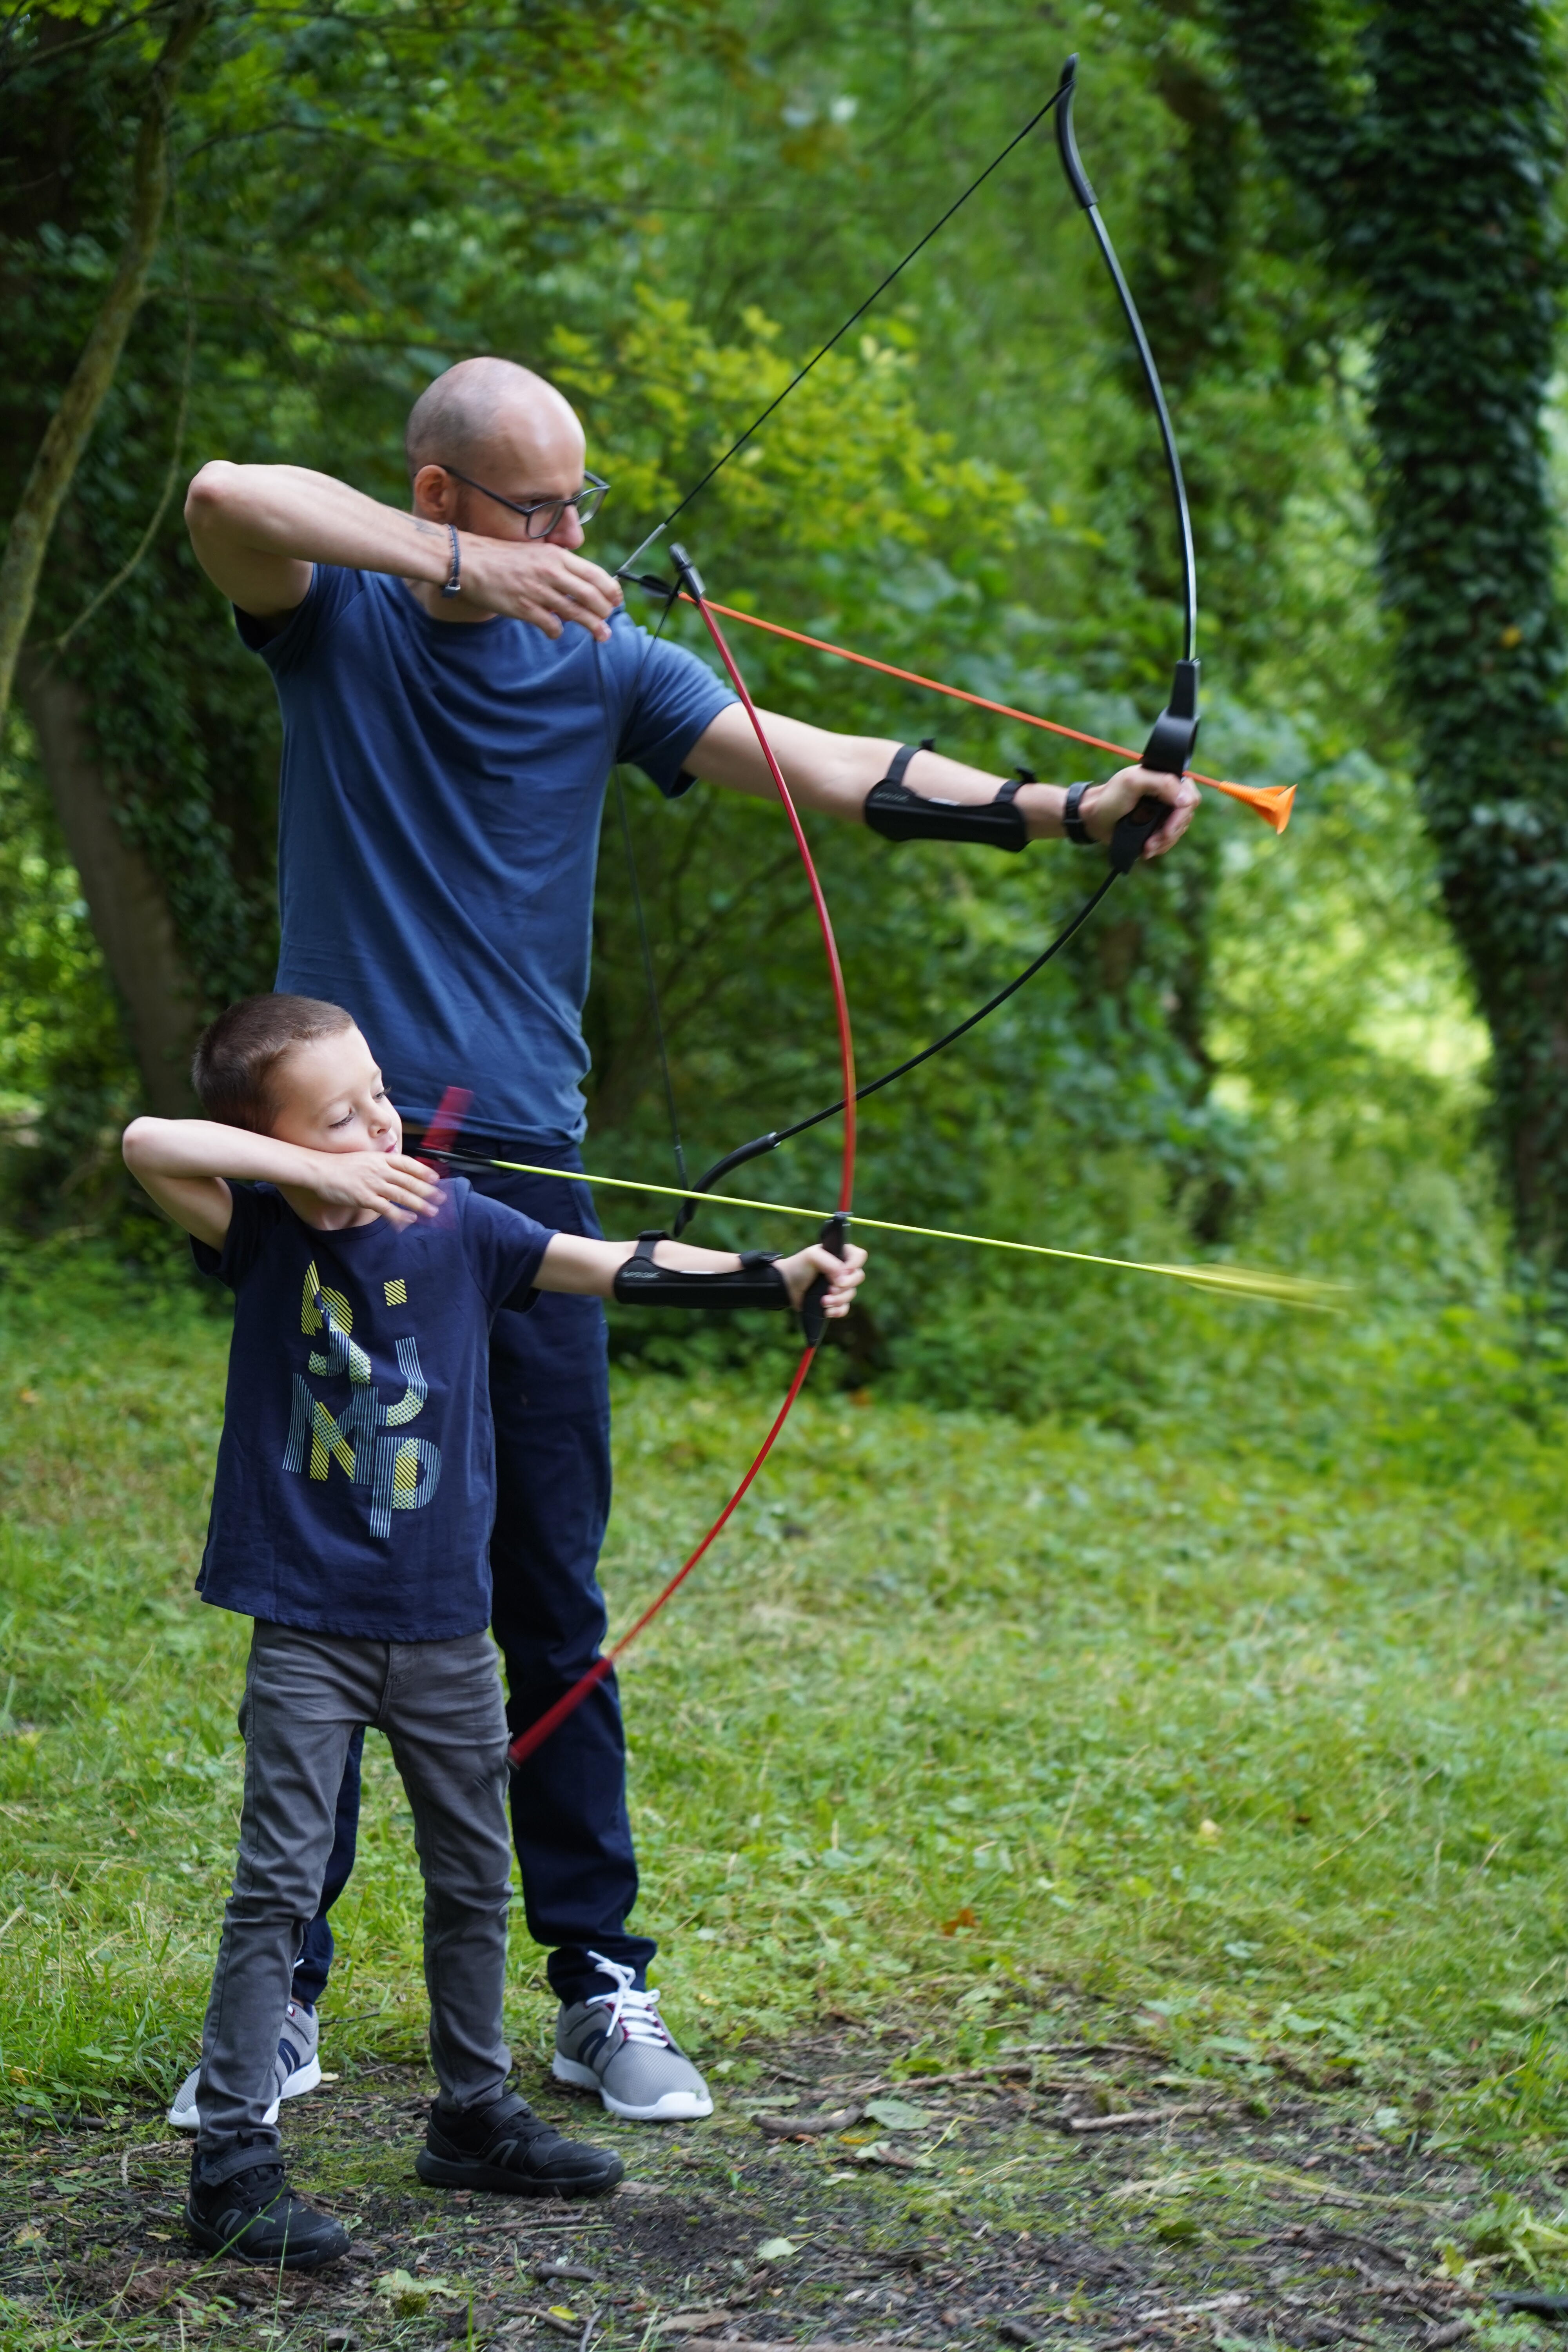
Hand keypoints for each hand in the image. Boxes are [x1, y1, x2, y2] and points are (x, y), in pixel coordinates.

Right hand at [294, 1149, 444, 1229]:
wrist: (320, 1170)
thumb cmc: (340, 1165)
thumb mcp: (364, 1158)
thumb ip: (380, 1163)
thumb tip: (394, 1167)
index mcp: (381, 1158)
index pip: (408, 1164)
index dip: (424, 1171)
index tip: (436, 1178)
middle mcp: (380, 1170)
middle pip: (409, 1181)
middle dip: (428, 1191)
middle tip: (441, 1199)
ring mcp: (373, 1183)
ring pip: (402, 1195)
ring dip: (419, 1204)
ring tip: (431, 1211)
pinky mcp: (365, 1197)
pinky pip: (387, 1208)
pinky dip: (400, 1215)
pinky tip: (409, 1220)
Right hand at [457, 534, 623, 641]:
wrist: (470, 561)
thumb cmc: (502, 558)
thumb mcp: (536, 553)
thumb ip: (558, 566)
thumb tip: (578, 584)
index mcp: (556, 556)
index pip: (594, 574)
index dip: (610, 589)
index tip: (617, 599)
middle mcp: (551, 572)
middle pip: (590, 595)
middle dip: (605, 610)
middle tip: (609, 619)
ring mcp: (538, 591)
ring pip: (575, 612)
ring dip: (592, 626)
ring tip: (602, 635)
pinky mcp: (524, 608)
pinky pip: (550, 624)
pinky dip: (557, 631)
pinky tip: (556, 631)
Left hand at [777, 1239, 867, 1317]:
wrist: (785, 1286)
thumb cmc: (797, 1267)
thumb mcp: (812, 1257)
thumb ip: (830, 1263)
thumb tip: (843, 1279)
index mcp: (840, 1255)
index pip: (859, 1256)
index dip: (854, 1265)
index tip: (843, 1271)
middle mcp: (842, 1270)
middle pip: (858, 1277)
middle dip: (845, 1285)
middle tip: (830, 1288)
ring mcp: (839, 1286)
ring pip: (851, 1294)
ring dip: (838, 1300)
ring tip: (822, 1301)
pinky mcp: (834, 1301)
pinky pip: (845, 1308)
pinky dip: (837, 1311)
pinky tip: (826, 1310)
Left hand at [1080, 764, 1199, 859]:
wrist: (1093, 819)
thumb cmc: (1110, 798)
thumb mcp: (1133, 783)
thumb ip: (1162, 783)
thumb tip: (1187, 800)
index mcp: (1166, 778)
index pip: (1190, 795)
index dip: (1181, 814)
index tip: (1167, 828)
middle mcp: (1168, 794)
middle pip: (1186, 816)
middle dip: (1170, 832)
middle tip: (1153, 841)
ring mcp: (1164, 812)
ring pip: (1179, 830)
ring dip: (1164, 842)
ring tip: (1146, 846)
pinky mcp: (1158, 826)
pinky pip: (1170, 840)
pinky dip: (1159, 847)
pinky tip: (1146, 849)